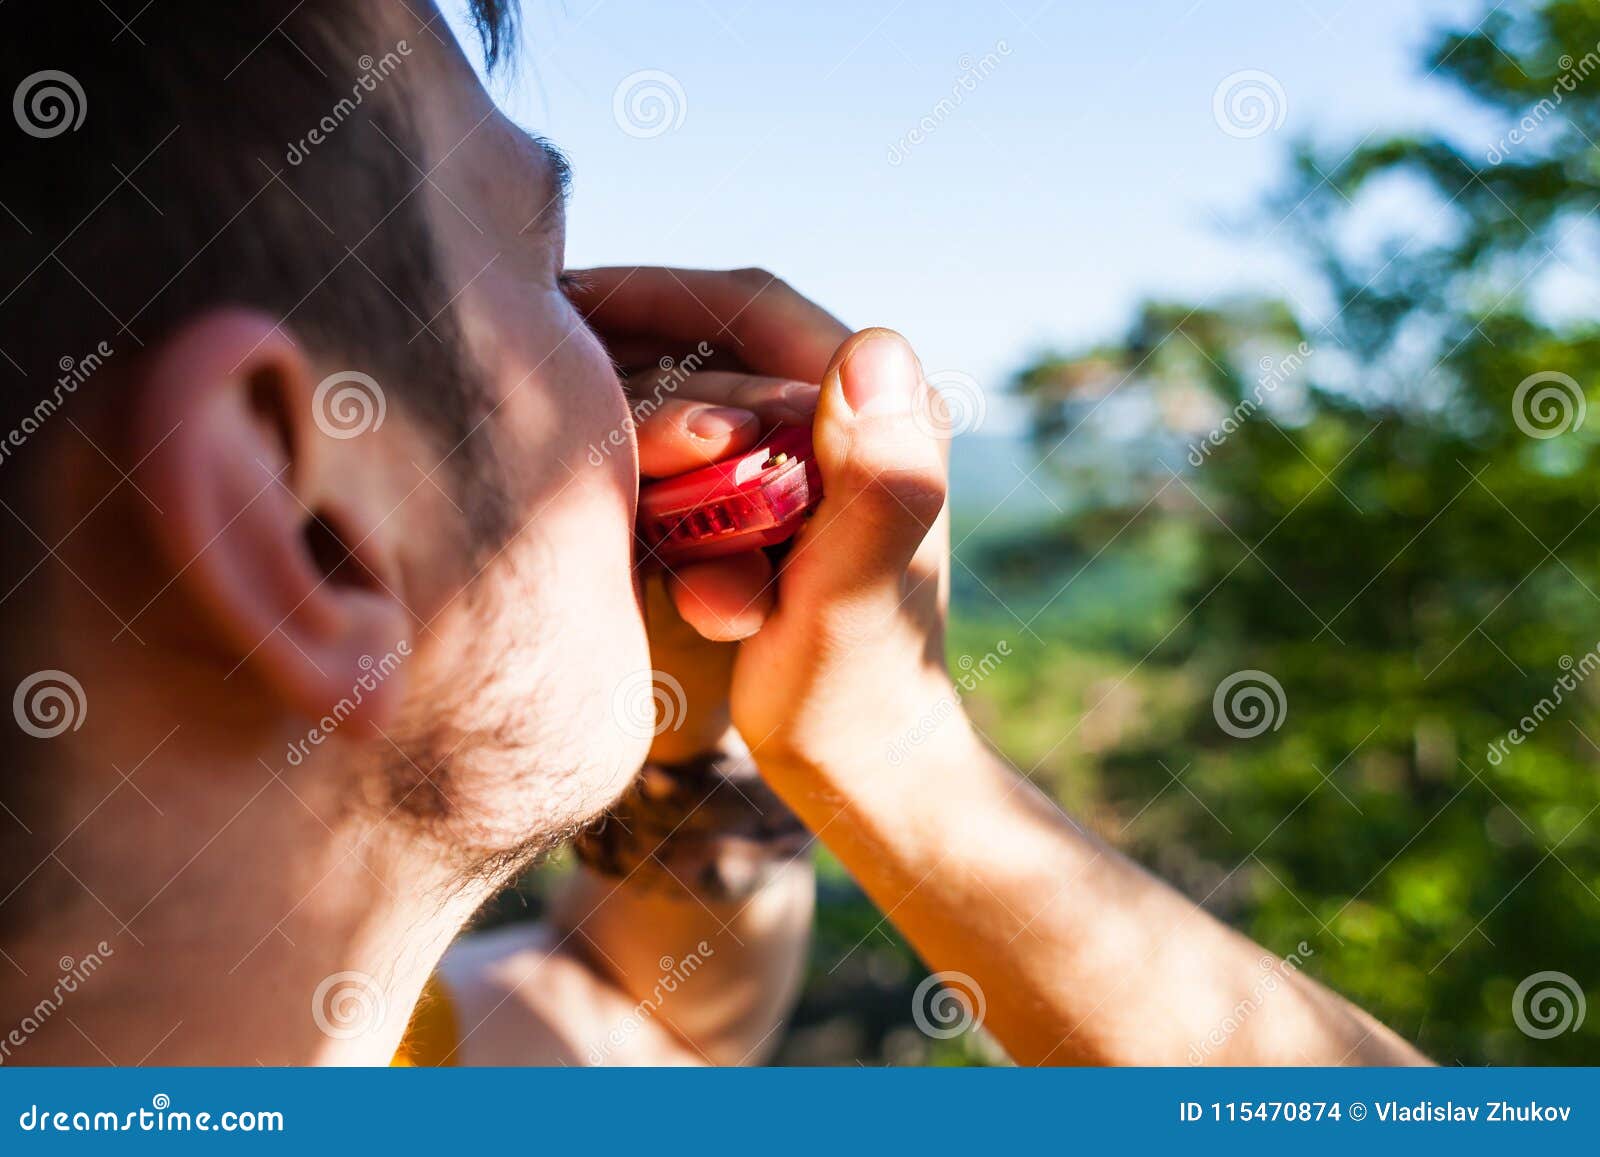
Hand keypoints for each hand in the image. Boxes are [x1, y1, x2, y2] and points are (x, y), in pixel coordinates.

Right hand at [571, 267, 958, 779]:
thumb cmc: (860, 693)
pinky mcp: (765, 507)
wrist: (857, 772)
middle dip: (640, 397)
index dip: (652, 292)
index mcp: (885, 410)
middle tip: (560, 412)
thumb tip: (873, 347)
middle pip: (705, 357)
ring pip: (685, 417)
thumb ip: (878, 476)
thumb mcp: (862, 593)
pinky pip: (682, 477)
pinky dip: (659, 514)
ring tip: (638, 522)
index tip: (557, 300)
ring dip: (649, 469)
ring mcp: (800, 463)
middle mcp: (843, 419)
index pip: (750, 307)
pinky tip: (667, 571)